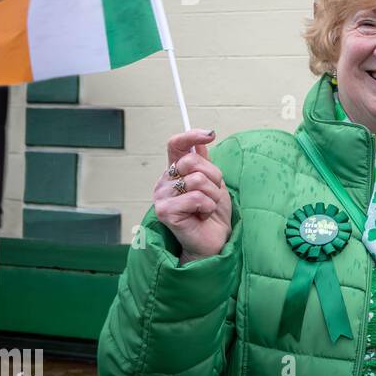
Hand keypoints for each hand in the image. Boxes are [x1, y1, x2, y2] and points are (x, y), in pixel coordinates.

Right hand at [153, 129, 230, 262]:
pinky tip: (202, 216)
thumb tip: (203, 138)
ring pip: (196, 180)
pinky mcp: (164, 211)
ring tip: (207, 208)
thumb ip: (205, 162)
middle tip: (213, 194)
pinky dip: (207, 207)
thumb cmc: (212, 213)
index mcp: (174, 172)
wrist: (214, 240)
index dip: (191, 136)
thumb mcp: (214, 182)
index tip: (210, 134)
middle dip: (213, 177)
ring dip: (212, 195)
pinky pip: (195, 198)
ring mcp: (161, 197)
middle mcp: (164, 182)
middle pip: (191, 161)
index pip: (175, 145)